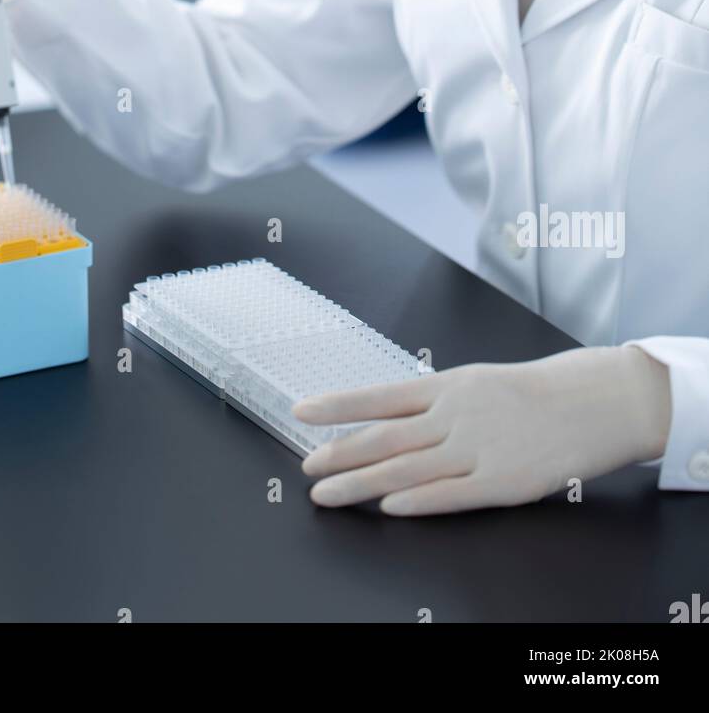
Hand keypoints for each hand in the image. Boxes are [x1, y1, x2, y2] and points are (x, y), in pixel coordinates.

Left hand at [294, 345, 671, 515]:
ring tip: (328, 494)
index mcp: (446, 387)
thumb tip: (382, 414)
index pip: (379, 396)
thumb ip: (432, 401)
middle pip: (384, 437)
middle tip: (306, 468)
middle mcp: (454, 416)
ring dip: (362, 483)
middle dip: (340, 454)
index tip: (302, 411)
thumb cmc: (528, 394)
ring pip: (406, 468)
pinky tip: (389, 507)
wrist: (587, 404)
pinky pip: (451, 494)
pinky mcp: (500, 482)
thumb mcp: (474, 382)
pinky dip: (417, 500)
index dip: (338, 405)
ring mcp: (476, 449)